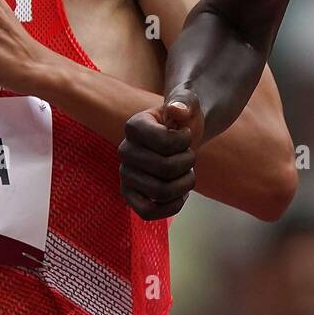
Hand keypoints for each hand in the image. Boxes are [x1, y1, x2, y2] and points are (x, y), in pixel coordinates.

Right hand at [117, 92, 203, 220]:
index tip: (186, 133)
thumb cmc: (183, 119)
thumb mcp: (188, 103)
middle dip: (188, 162)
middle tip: (188, 154)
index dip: (184, 141)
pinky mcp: (130, 195)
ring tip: (186, 172)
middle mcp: (124, 150)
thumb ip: (185, 102)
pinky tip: (181, 194)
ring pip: (162, 193)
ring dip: (185, 184)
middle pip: (166, 169)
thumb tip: (177, 110)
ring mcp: (125, 174)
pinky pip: (147, 213)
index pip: (164, 143)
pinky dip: (171, 207)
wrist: (180, 135)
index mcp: (134, 126)